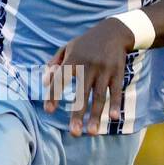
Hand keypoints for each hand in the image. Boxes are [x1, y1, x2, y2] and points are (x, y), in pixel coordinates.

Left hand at [43, 18, 134, 135]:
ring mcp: (105, 70)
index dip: (54, 95)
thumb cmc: (86, 43)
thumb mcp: (68, 47)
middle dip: (78, 114)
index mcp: (74, 59)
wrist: (113, 31)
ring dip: (96, 115)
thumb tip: (45, 83)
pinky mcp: (118, 73)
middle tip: (73, 133)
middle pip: (82, 93)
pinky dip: (115, 104)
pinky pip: (116, 91)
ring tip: (91, 132)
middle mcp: (89, 65)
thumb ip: (55, 64)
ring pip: (99, 96)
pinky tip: (113, 118)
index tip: (49, 111)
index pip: (61, 79)